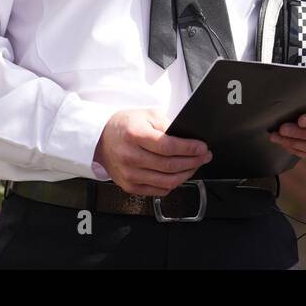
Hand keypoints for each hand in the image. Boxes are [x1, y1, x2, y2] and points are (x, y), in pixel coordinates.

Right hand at [93, 108, 210, 196]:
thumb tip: (187, 138)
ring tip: (195, 165)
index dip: (188, 148)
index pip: (167, 146)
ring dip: (187, 174)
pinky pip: (158, 190)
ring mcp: (129, 174)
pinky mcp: (130, 186)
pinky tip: (180, 175)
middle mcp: (130, 156)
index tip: (202, 147)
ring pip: (166, 181)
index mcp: (134, 135)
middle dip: (193, 161)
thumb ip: (167, 125)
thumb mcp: (146, 115)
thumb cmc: (125, 126)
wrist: (101, 140)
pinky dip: (173, 184)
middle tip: (204, 156)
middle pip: (169, 166)